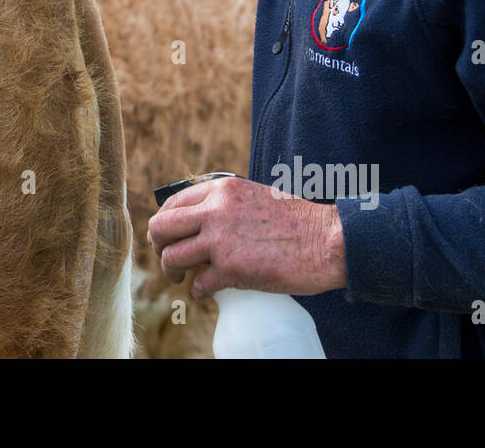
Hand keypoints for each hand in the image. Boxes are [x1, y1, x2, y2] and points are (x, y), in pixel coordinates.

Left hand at [147, 176, 346, 299]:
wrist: (326, 240)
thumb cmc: (296, 222)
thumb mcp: (253, 197)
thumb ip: (224, 206)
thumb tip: (197, 224)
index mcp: (222, 190)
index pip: (173, 203)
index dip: (163, 223)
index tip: (166, 237)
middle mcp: (215, 211)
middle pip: (161, 227)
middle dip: (157, 246)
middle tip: (167, 258)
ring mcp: (221, 240)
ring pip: (172, 257)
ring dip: (172, 271)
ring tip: (182, 279)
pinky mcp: (231, 268)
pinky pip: (199, 284)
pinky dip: (200, 292)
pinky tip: (208, 292)